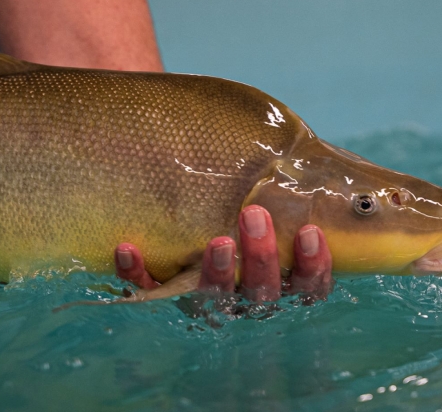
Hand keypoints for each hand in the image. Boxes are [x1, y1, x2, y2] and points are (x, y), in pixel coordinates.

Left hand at [113, 205, 332, 302]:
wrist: (187, 211)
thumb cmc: (242, 202)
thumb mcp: (269, 196)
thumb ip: (285, 186)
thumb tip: (299, 143)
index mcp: (280, 275)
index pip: (308, 285)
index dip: (313, 265)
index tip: (309, 231)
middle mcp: (245, 292)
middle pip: (262, 292)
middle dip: (261, 257)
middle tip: (254, 215)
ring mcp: (205, 296)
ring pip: (215, 297)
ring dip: (216, 270)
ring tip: (217, 241)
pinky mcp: (164, 291)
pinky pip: (148, 288)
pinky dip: (138, 272)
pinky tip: (128, 248)